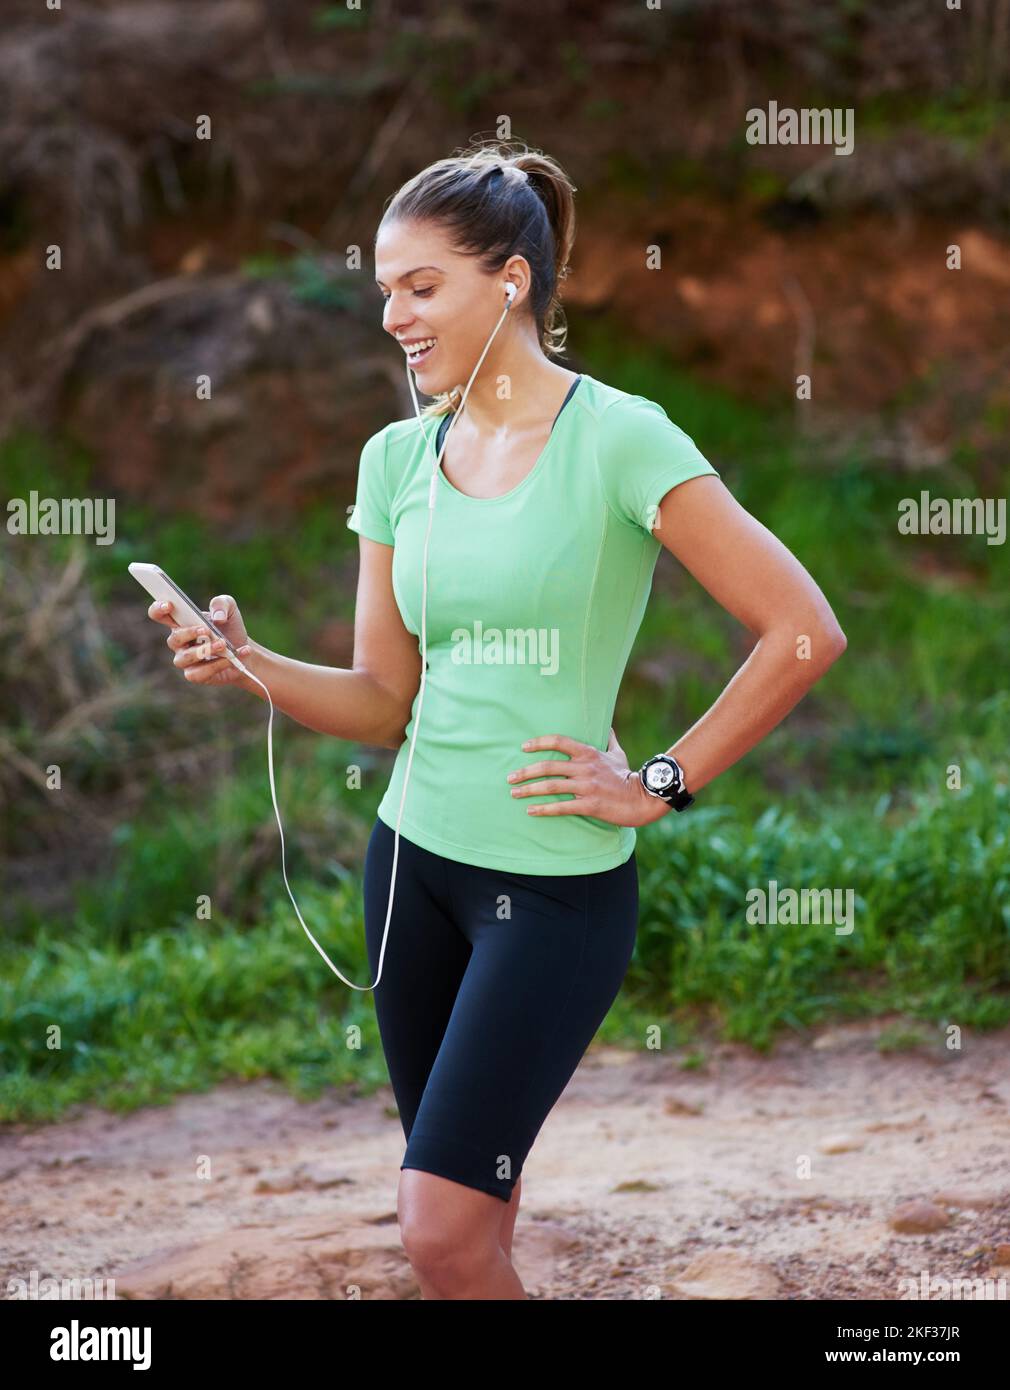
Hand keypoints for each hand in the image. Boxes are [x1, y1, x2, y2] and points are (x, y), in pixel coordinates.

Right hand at [146, 592, 251, 686]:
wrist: (246, 651)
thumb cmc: (231, 628)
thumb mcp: (230, 609)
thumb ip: (222, 604)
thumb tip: (217, 617)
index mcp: (181, 622)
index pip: (159, 614)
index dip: (158, 609)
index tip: (169, 605)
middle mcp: (179, 641)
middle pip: (174, 639)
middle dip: (189, 633)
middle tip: (206, 630)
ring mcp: (185, 659)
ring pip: (185, 657)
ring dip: (205, 650)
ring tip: (223, 644)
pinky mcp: (195, 674)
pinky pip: (198, 673)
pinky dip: (217, 665)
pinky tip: (230, 658)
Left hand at [505, 727, 670, 827]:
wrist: (643, 798)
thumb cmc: (627, 776)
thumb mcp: (618, 754)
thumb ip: (609, 740)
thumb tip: (608, 726)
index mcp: (588, 753)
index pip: (558, 741)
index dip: (539, 742)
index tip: (523, 747)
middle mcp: (584, 768)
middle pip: (548, 766)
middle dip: (525, 772)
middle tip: (510, 778)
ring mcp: (586, 786)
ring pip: (550, 786)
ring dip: (528, 790)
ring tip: (514, 794)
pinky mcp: (589, 804)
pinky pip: (561, 807)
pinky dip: (543, 809)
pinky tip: (531, 811)